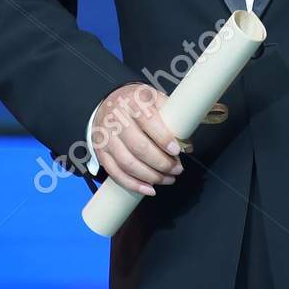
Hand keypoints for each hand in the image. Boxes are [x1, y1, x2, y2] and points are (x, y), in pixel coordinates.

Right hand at [90, 82, 192, 196]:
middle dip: (161, 163)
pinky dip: (133, 184)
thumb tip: (188, 145)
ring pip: (127, 163)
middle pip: (138, 146)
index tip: (177, 150)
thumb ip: (172, 118)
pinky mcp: (100, 152)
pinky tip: (149, 189)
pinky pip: (115, 173)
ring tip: (168, 179)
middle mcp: (116, 120)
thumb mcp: (156, 99)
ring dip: (150, 176)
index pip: (148, 121)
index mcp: (133, 102)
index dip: (163, 138)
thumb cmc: (139, 104)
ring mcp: (106, 137)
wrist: (110, 103)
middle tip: (177, 169)